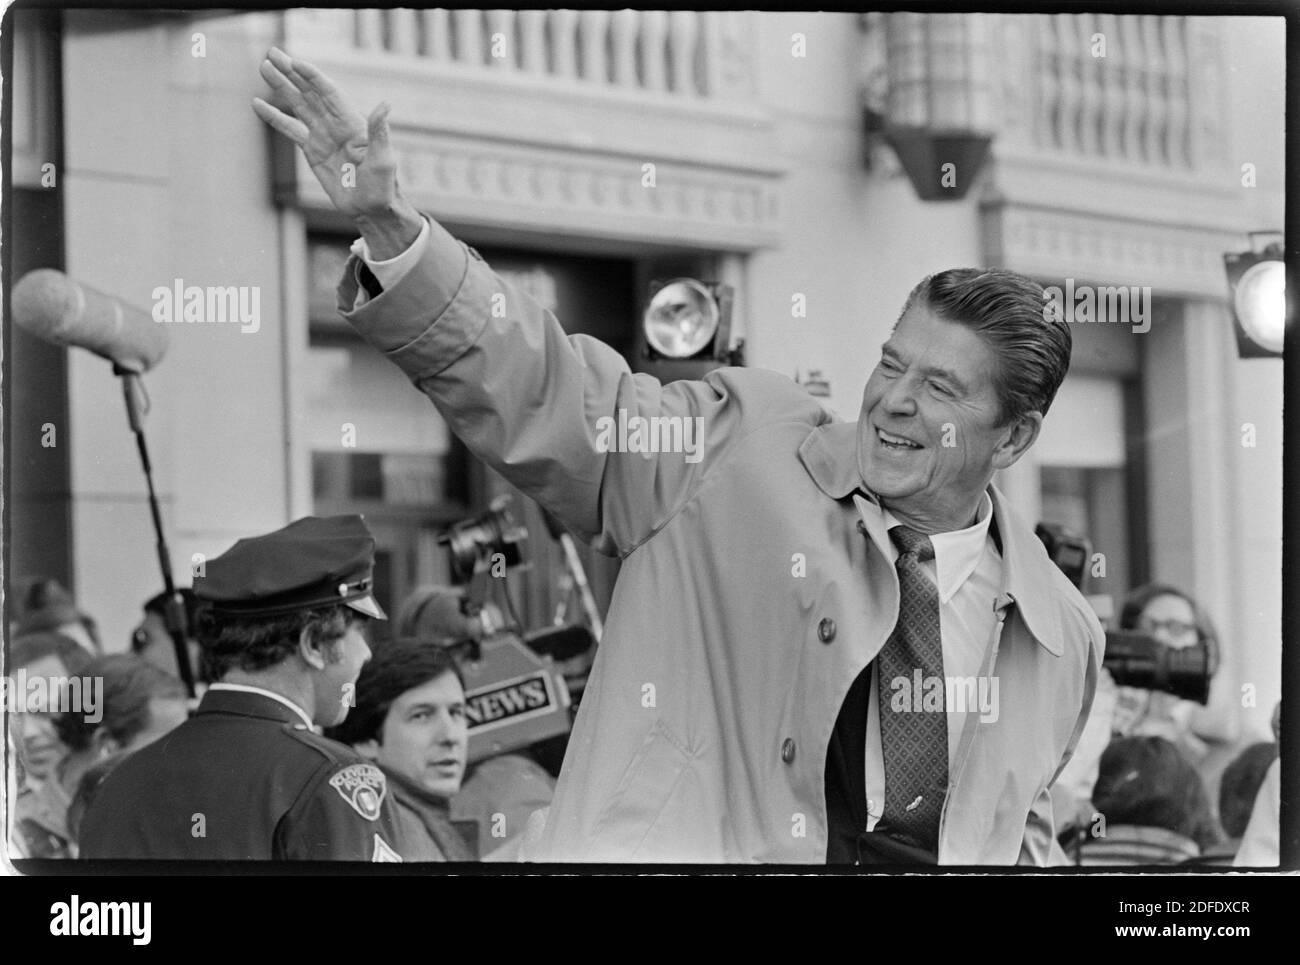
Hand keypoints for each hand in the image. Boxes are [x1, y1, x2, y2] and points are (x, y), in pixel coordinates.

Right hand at [252, 48, 420, 254]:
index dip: (312, 77)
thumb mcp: (383, 160)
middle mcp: (336, 125)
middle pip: (310, 92)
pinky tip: (258, 104)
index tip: (295, 63)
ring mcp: (323, 136)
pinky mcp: (313, 150)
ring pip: (299, 105)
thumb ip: (379, 132)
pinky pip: (291, 128)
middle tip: (272, 53)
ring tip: (264, 67)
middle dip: (292, 73)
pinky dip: (275, 116)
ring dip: (281, 87)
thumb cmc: (383, 187)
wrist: (372, 210)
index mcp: (352, 123)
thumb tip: (384, 105)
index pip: (329, 94)